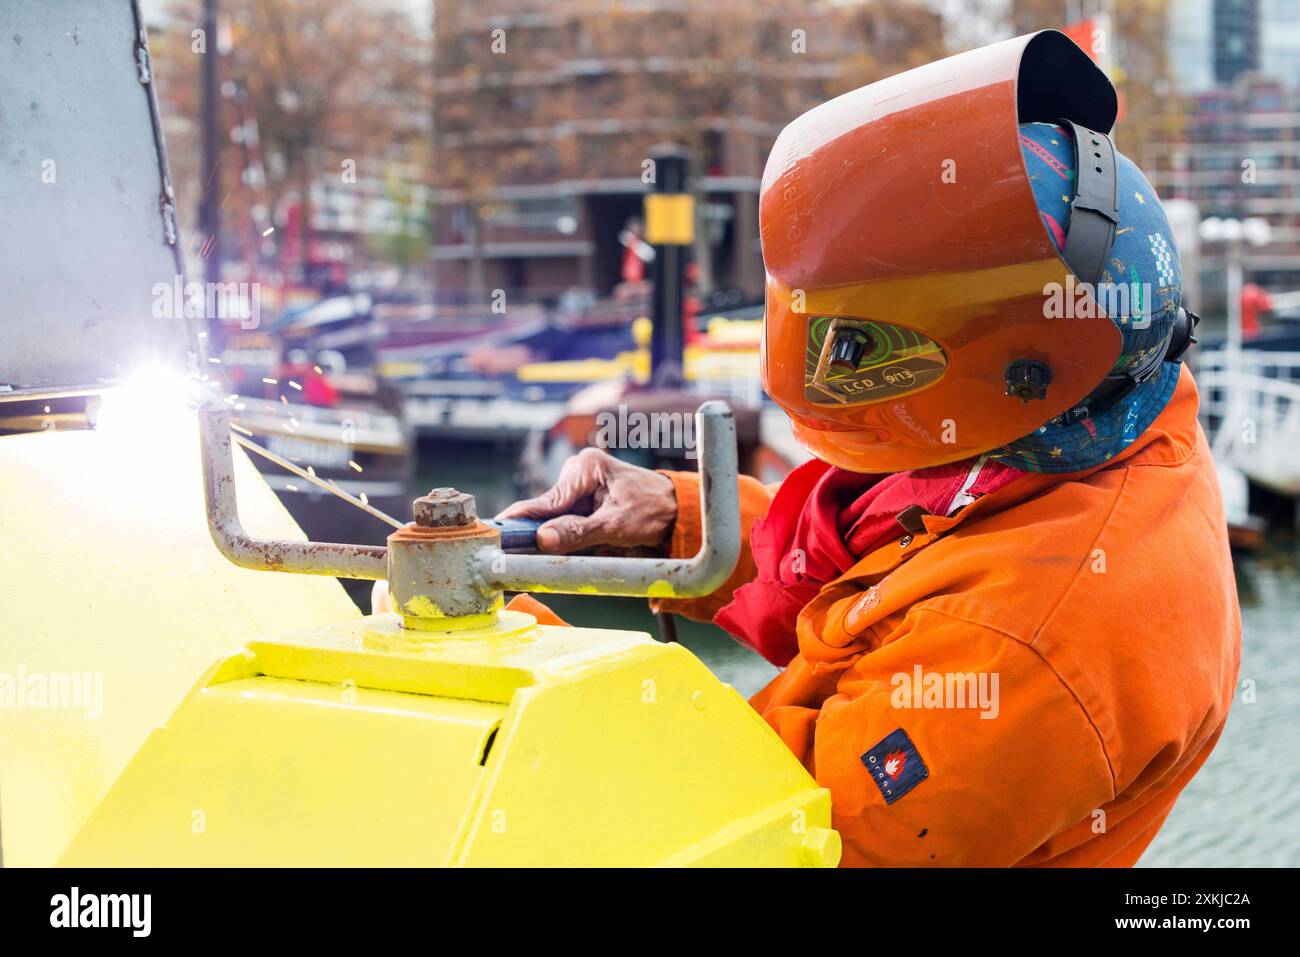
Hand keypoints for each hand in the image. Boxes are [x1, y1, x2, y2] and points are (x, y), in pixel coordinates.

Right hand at [496, 447, 676, 553]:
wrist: (681, 508)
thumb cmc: (655, 510)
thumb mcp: (616, 525)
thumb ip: (578, 533)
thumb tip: (542, 538)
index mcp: (585, 467)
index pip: (547, 500)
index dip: (523, 519)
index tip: (498, 530)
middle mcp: (580, 471)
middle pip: (550, 511)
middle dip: (550, 534)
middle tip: (534, 557)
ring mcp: (583, 485)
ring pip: (559, 519)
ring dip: (566, 537)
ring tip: (588, 548)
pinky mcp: (587, 499)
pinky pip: (571, 521)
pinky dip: (575, 536)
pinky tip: (592, 542)